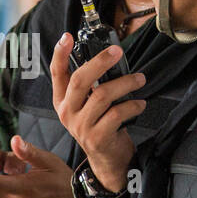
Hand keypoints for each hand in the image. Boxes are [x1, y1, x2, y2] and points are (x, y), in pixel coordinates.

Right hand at [51, 34, 143, 192]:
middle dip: (100, 62)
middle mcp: (67, 112)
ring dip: (125, 83)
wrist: (108, 160)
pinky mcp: (97, 137)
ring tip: (140, 80)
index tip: (67, 36)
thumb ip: (91, 85)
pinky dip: (132, 105)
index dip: (60, 53)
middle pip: (80, 80)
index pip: (56, 73)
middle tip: (117, 51)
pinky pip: (116, 114)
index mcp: (62, 101)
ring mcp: (80, 126)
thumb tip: (109, 57)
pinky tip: (140, 103)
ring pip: (102, 95)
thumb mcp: (89, 105)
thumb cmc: (101, 125)